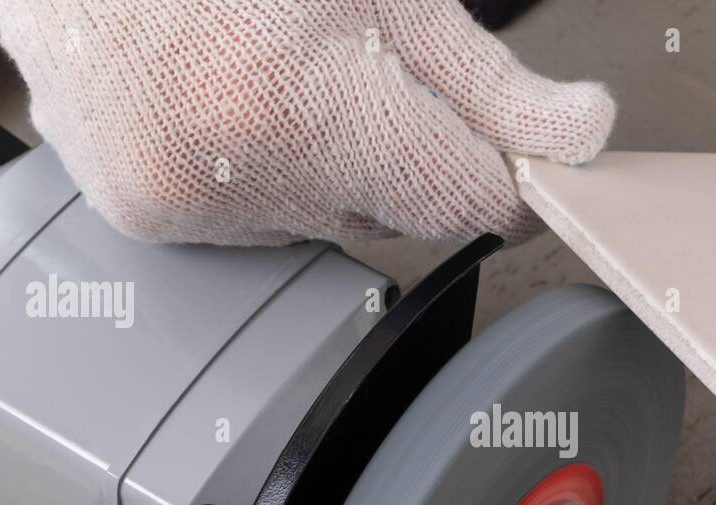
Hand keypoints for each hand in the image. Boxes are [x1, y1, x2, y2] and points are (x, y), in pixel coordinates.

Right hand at [0, 0, 614, 244]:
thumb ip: (486, 82)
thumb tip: (575, 136)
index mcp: (300, 109)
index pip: (461, 202)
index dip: (503, 183)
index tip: (516, 168)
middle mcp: (228, 177)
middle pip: (393, 213)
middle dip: (399, 152)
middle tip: (353, 70)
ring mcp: (175, 203)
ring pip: (323, 223)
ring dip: (326, 167)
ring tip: (274, 75)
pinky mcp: (140, 214)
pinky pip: (250, 222)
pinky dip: (262, 176)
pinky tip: (230, 100)